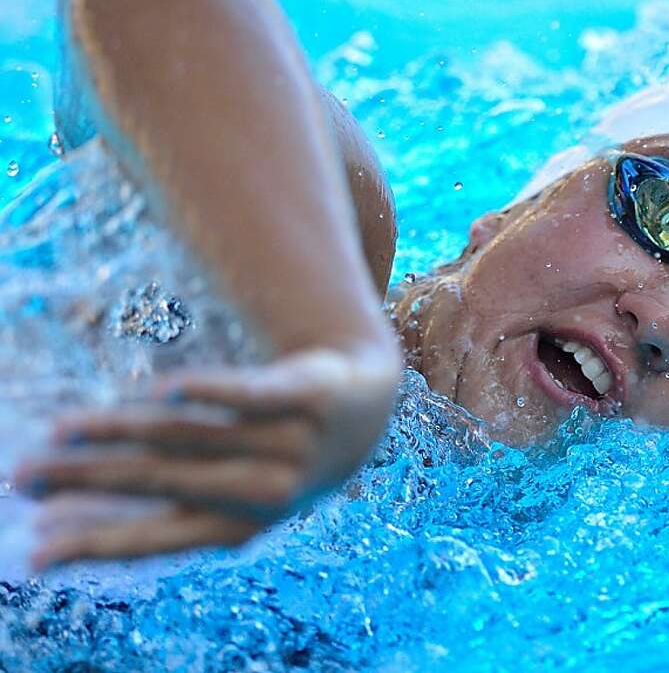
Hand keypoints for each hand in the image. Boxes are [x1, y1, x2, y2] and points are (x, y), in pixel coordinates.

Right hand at [15, 344, 399, 568]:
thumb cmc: (274, 455)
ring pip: (190, 434)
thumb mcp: (221, 490)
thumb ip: (150, 501)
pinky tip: (169, 390)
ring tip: (63, 428)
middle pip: (163, 480)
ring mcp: (290, 441)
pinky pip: (253, 394)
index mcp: (239, 524)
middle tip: (23, 474)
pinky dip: (211, 391)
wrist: (366, 405)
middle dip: (89, 480)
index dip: (95, 542)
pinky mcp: (308, 393)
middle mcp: (266, 488)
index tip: (35, 548)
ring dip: (120, 430)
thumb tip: (54, 522)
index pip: (156, 537)